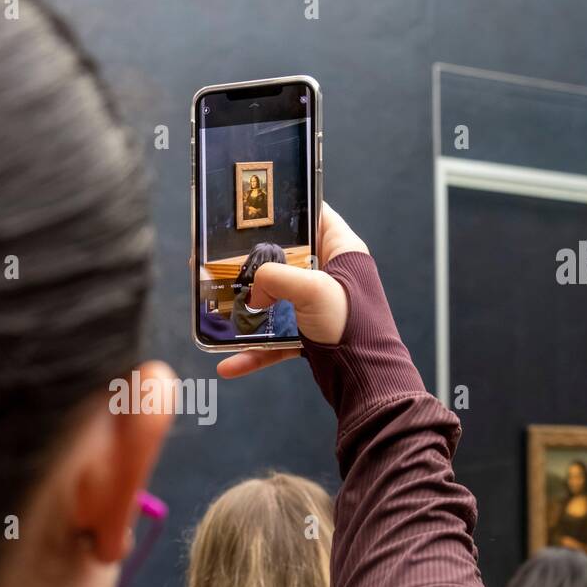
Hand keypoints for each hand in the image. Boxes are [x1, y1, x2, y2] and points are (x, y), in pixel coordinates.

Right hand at [216, 202, 368, 378]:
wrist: (366, 378)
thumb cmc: (352, 325)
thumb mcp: (313, 290)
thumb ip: (276, 277)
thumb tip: (253, 290)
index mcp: (341, 251)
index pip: (316, 215)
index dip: (289, 208)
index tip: (256, 210)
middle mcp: (331, 275)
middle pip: (287, 259)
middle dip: (255, 263)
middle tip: (223, 259)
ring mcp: (319, 306)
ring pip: (277, 299)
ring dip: (249, 309)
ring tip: (220, 307)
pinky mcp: (312, 335)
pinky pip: (277, 338)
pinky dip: (255, 350)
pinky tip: (230, 363)